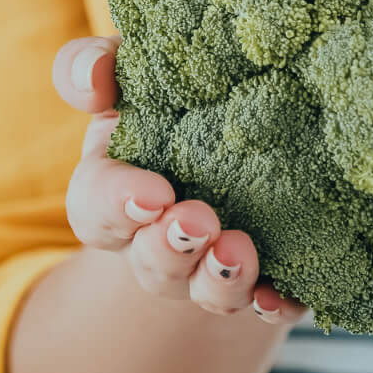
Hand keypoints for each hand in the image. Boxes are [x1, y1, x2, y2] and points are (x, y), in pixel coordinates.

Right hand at [51, 37, 308, 325]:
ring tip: (240, 251)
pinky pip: (266, 305)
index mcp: (117, 192)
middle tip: (199, 220)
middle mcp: (158, 242)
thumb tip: (91, 77)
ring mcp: (209, 267)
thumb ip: (98, 68)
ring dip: (219, 279)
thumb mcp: (132, 78)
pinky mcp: (266, 278)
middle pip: (152, 262)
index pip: (98, 208)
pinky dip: (273, 305)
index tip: (154, 191)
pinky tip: (281, 298)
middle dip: (172, 247)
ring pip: (205, 290)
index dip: (119, 204)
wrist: (239, 139)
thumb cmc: (173, 102)